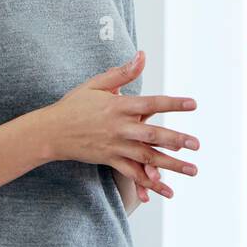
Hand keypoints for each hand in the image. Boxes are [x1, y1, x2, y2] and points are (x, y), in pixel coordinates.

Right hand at [39, 51, 198, 200]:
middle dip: (176, 140)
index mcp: (119, 106)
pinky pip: (132, 174)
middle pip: (152, 134)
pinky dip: (148, 184)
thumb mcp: (96, 84)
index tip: (193, 104)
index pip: (151, 104)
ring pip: (146, 158)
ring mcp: (115, 146)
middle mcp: (120, 127)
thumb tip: (143, 55)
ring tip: (192, 170)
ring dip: (171, 165)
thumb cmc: (74, 104)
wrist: (50, 131)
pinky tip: (166, 191)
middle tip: (197, 144)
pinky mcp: (109, 160)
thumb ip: (122, 73)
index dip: (172, 104)